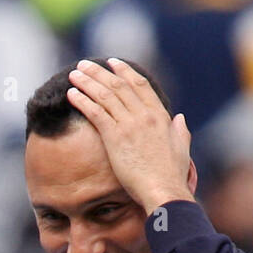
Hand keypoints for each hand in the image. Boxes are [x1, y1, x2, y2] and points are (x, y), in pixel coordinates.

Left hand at [66, 58, 193, 214]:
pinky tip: (71, 94)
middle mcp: (144, 115)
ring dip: (87, 82)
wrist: (163, 190)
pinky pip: (95, 112)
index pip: (139, 85)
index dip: (124, 72)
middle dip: (99, 72)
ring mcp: (129, 125)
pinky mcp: (115, 137)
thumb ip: (180, 131)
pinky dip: (82, 100)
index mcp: (160, 115)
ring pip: (105, 95)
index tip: (112, 63)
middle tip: (85, 64)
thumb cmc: (172, 175)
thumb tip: (180, 118)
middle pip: (118, 85)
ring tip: (74, 73)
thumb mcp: (182, 148)